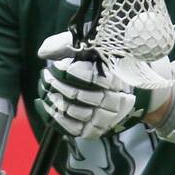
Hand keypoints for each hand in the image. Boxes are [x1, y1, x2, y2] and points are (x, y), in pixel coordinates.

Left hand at [35, 31, 172, 139]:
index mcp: (118, 79)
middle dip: (58, 84)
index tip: (58, 64)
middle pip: (80, 95)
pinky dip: (55, 117)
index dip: (71, 71)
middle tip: (47, 75)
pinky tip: (45, 104)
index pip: (92, 77)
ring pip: (75, 112)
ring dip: (54, 100)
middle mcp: (115, 100)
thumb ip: (69, 44)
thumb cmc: (107, 66)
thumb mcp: (93, 49)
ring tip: (46, 87)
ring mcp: (106, 118)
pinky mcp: (96, 130)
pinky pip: (72, 128)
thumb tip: (43, 52)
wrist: (130, 94)